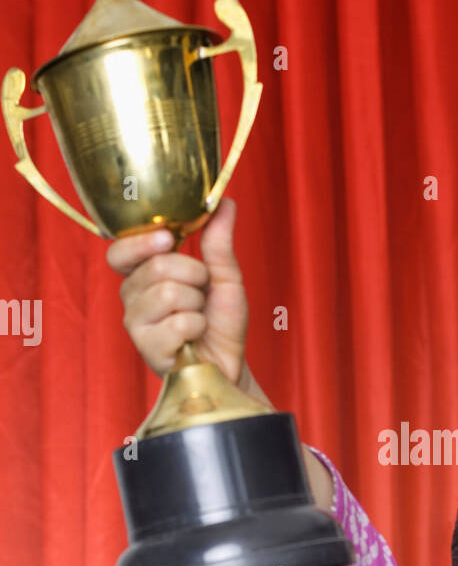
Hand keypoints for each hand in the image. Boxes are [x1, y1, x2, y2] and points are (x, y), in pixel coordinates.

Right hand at [105, 197, 248, 384]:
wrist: (229, 364)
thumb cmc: (220, 322)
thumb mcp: (224, 276)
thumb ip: (218, 241)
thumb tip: (225, 201)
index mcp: (142, 276)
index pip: (119, 250)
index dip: (141, 241)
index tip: (170, 239)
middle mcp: (131, 298)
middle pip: (157, 266)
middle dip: (194, 275)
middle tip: (201, 293)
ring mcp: (136, 324)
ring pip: (168, 292)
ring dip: (198, 304)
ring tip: (198, 318)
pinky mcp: (148, 349)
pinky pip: (179, 322)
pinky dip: (198, 327)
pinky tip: (195, 338)